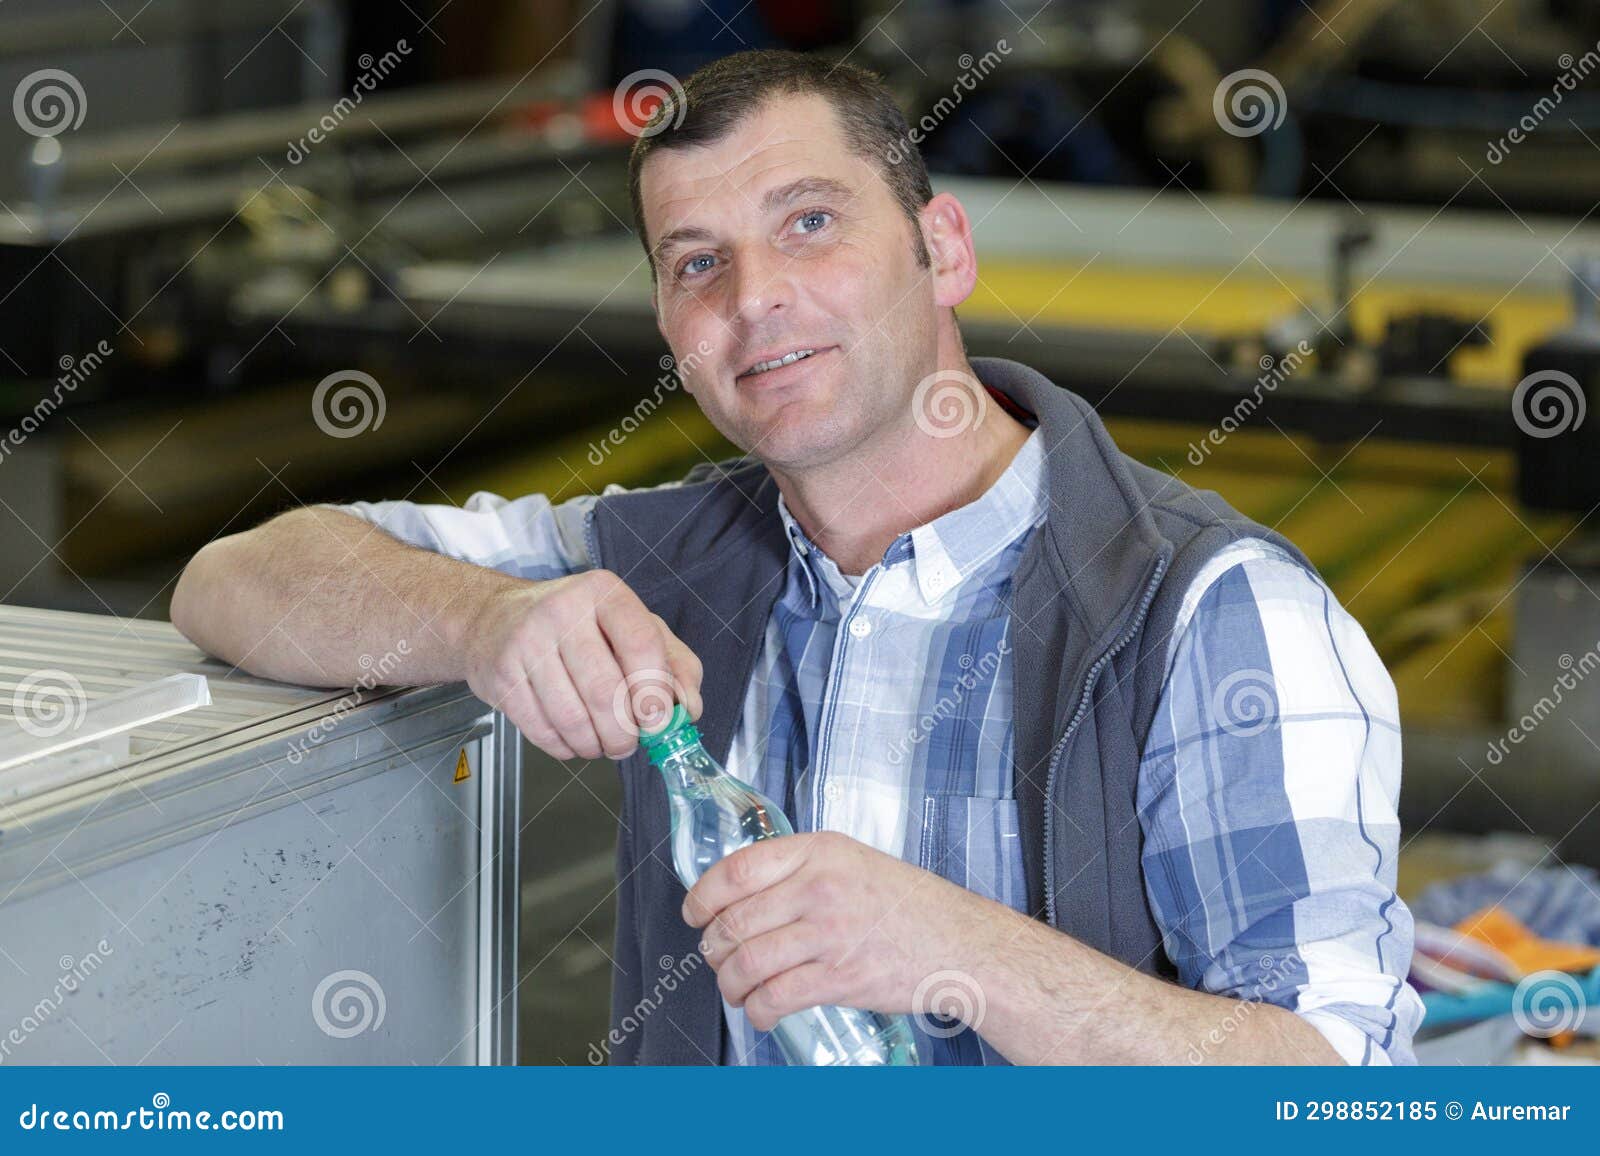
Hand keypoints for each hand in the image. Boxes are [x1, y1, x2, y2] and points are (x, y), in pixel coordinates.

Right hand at [462, 570, 702, 761]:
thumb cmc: (577, 625)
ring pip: (572, 718)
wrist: (495, 618)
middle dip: (625, 733)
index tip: (659, 721)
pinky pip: (542, 730)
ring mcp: (526, 643)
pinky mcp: (502, 677)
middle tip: (629, 743)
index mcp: (604, 593)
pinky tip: (574, 739)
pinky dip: (566, 748)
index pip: (641, 643)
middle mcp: (562, 611)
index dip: (655, 691)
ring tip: (603, 743)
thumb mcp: (633, 626)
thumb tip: (688, 708)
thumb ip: (674, 662)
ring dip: (596, 745)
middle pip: (605, 691)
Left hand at [682, 830, 989, 1030]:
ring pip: (747, 962)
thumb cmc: (907, 904)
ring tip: (735, 987)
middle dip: (713, 947)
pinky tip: (760, 1009)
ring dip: (729, 983)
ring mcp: (830, 934)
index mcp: (819, 852)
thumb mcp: (852, 861)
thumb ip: (801, 869)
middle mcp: (820, 888)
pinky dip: (756, 1010)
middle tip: (716, 956)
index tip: (694, 912)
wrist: (959, 941)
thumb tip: (741, 894)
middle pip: (735, 921)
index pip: (738, 869)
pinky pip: (775, 997)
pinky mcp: (839, 978)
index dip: (702, 895)